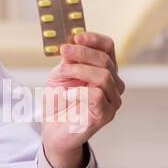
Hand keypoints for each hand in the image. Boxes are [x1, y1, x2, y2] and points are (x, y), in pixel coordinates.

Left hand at [41, 31, 124, 167]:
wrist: (53, 131)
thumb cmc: (59, 102)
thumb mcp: (61, 74)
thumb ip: (70, 59)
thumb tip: (74, 40)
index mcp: (105, 71)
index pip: (108, 48)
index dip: (94, 39)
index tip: (76, 36)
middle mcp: (114, 85)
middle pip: (106, 60)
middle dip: (82, 53)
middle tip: (64, 51)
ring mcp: (112, 101)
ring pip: (103, 77)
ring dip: (79, 71)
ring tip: (62, 74)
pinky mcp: (105, 116)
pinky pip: (97, 96)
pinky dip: (79, 92)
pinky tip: (67, 95)